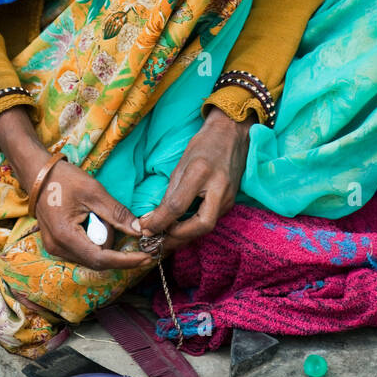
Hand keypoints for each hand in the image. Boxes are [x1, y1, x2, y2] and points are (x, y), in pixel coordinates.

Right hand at [32, 157, 152, 271]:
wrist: (37, 174)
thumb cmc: (64, 179)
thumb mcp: (94, 192)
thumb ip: (117, 213)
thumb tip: (139, 231)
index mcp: (65, 236)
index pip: (101, 259)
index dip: (126, 260)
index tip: (147, 257)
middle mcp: (58, 248)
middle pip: (97, 259)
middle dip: (113, 244)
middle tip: (116, 220)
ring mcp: (55, 248)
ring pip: (91, 256)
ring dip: (103, 240)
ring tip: (99, 214)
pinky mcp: (57, 245)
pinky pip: (83, 250)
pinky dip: (94, 239)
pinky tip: (93, 220)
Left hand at [138, 107, 252, 253]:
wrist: (232, 134)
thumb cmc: (203, 145)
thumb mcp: (181, 164)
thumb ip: (170, 192)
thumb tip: (154, 217)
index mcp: (201, 172)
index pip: (178, 206)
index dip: (160, 221)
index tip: (145, 229)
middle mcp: (219, 188)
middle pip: (201, 225)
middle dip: (178, 238)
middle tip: (159, 242)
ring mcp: (228, 197)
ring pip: (207, 226)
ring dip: (185, 236)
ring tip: (165, 240)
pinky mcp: (230, 202)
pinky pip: (210, 221)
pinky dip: (194, 228)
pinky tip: (180, 230)